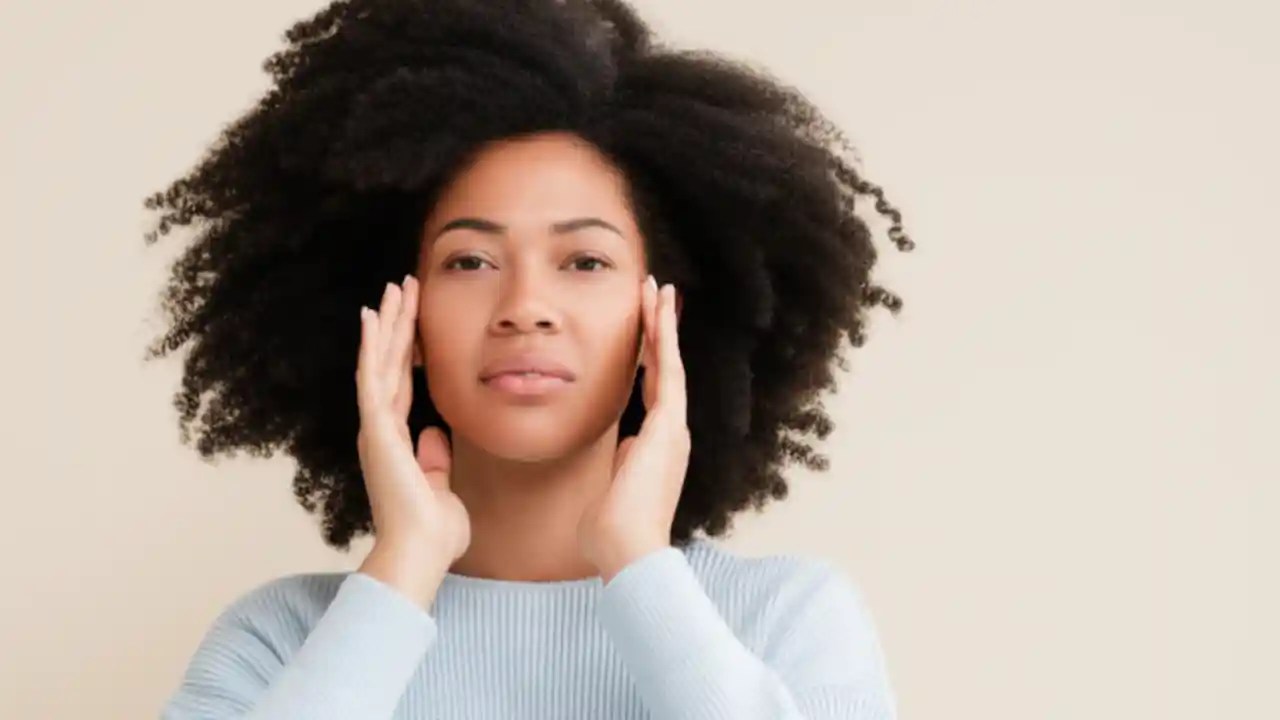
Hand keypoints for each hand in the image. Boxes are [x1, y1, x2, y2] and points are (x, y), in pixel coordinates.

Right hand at [355, 275, 470, 603]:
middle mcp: (381, 428)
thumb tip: (435, 435)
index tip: (410, 316)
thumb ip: (436, 461)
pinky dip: (373, 347)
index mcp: (397, 440)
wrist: (421, 555)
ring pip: (380, 362)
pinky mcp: (377, 431)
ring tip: (392, 288)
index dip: (406, 348)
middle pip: (389, 363)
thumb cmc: (432, 532)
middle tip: (402, 285)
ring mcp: (376, 428)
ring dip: (387, 324)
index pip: (402, 382)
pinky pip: (373, 379)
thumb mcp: (441, 488)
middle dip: (397, 323)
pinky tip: (374, 318)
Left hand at [577, 275, 689, 583]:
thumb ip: (620, 469)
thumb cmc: (612, 533)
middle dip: (662, 331)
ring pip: (669, 363)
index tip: (649, 331)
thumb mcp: (613, 490)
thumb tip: (621, 457)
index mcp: (658, 447)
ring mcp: (674, 429)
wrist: (628, 551)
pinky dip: (663, 339)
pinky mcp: (668, 427)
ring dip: (663, 325)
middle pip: (666, 370)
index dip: (653, 358)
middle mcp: (672, 433)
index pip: (655, 392)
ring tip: (658, 290)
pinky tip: (658, 311)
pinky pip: (666, 372)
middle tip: (659, 295)